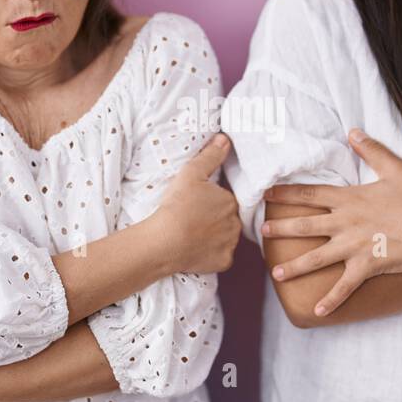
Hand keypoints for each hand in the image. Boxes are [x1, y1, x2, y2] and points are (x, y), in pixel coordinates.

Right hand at [149, 132, 240, 273]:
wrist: (165, 242)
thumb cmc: (177, 206)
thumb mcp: (191, 173)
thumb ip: (210, 155)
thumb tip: (225, 139)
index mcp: (231, 201)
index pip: (226, 198)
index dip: (211, 200)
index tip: (197, 203)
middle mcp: (236, 223)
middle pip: (228, 218)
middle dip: (215, 218)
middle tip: (193, 218)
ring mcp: (230, 244)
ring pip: (226, 237)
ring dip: (214, 236)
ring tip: (193, 233)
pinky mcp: (223, 262)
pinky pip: (220, 256)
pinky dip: (210, 254)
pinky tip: (195, 249)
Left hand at [260, 128, 401, 315]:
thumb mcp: (395, 167)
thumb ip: (370, 149)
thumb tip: (352, 131)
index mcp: (349, 199)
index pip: (310, 194)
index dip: (286, 194)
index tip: (267, 194)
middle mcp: (345, 223)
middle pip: (305, 226)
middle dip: (282, 229)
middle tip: (262, 232)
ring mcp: (354, 246)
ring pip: (316, 258)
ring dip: (295, 266)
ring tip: (276, 273)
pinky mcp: (367, 266)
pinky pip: (345, 286)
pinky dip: (331, 300)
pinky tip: (318, 312)